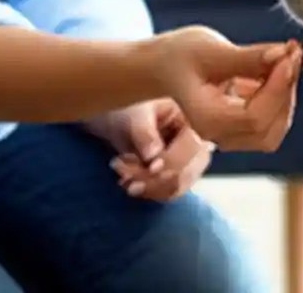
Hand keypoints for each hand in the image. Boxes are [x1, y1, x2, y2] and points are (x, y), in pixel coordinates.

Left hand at [90, 100, 213, 200]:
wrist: (109, 119)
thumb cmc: (124, 108)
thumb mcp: (133, 115)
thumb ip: (144, 133)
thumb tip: (154, 156)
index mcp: (190, 122)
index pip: (192, 148)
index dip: (173, 161)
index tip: (151, 167)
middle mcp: (192, 145)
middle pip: (189, 172)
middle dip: (159, 179)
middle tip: (129, 177)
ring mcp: (182, 163)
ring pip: (177, 187)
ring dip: (149, 187)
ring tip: (122, 176)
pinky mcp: (169, 178)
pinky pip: (165, 193)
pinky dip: (146, 192)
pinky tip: (126, 183)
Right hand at [145, 26, 302, 152]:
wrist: (165, 66)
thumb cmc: (179, 57)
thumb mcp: (209, 49)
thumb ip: (247, 57)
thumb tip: (283, 55)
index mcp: (207, 120)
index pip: (254, 117)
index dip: (277, 88)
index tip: (288, 56)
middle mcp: (220, 135)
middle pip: (269, 127)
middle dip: (285, 90)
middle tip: (291, 54)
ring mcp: (231, 135)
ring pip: (275, 127)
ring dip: (285, 94)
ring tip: (281, 60)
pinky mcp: (242, 127)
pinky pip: (271, 119)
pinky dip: (278, 95)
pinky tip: (272, 69)